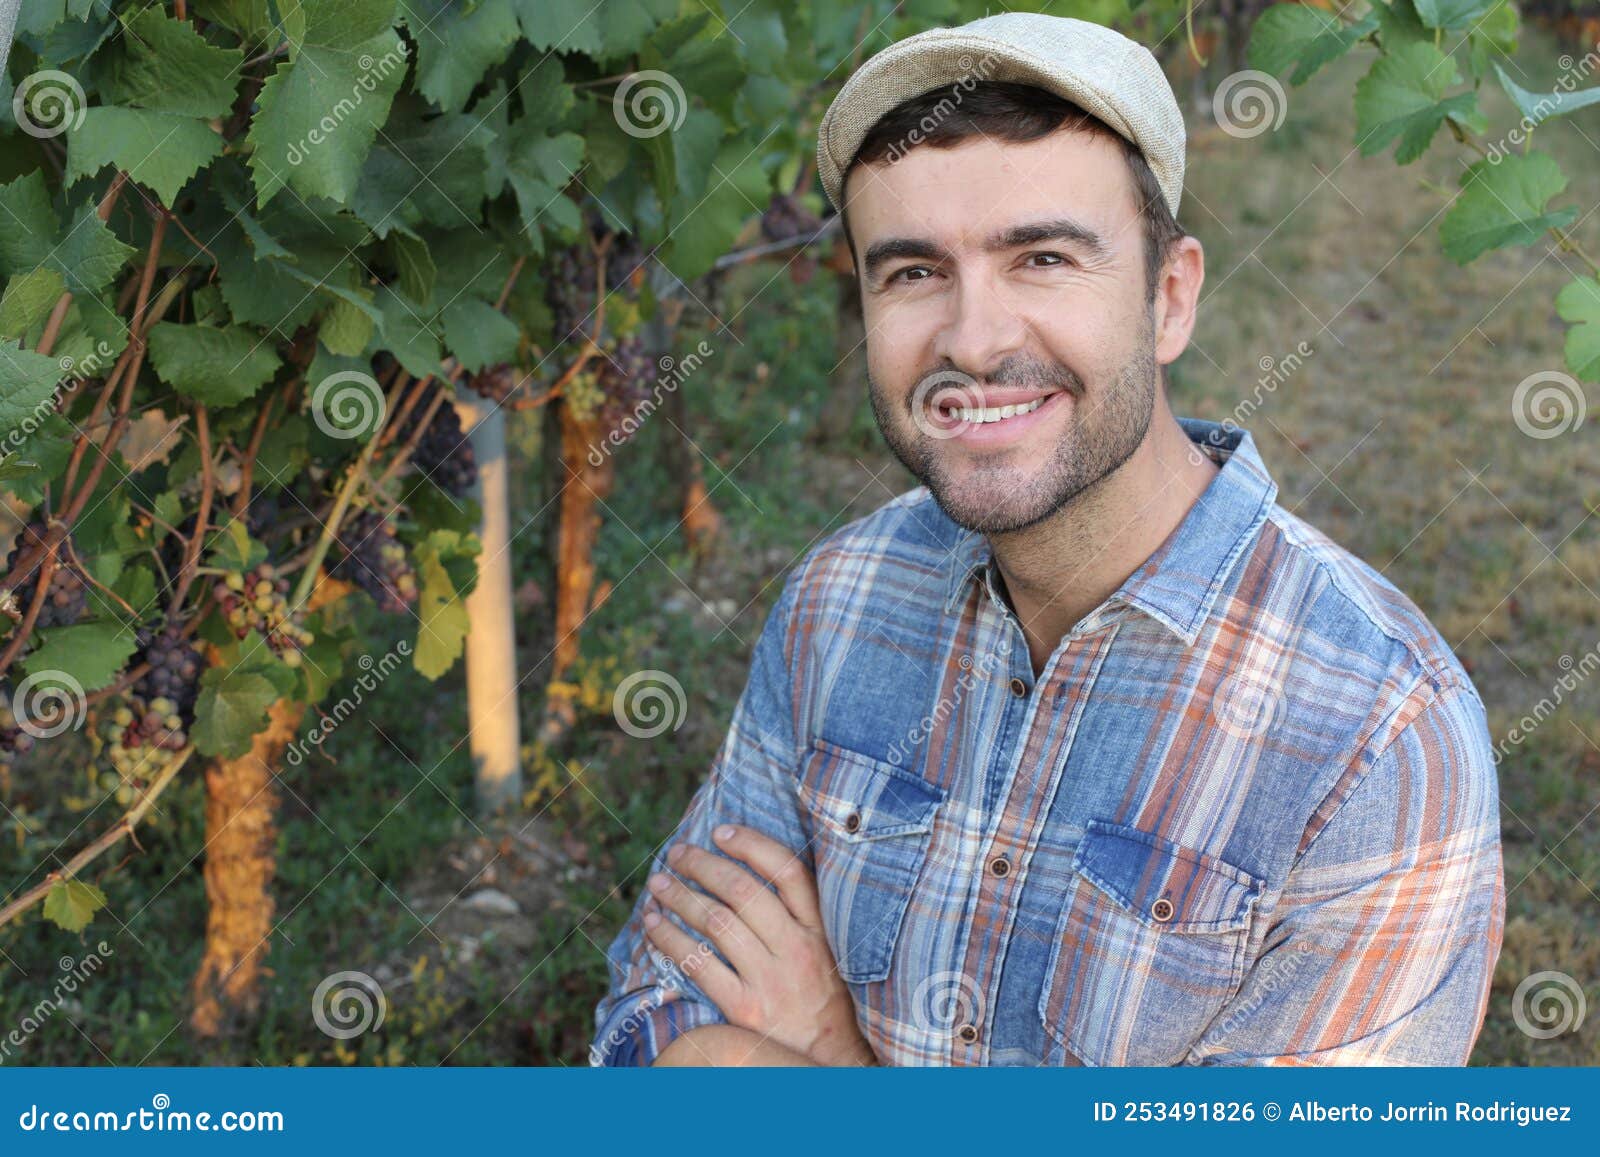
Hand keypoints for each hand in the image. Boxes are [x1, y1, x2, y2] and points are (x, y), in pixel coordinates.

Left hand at [642, 824, 877, 1066]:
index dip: (750, 843)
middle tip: (677, 853)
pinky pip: (699, 966)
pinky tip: (654, 928)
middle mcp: (798, 949)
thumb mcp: (832, 950)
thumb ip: (802, 915)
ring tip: (658, 885)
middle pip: (743, 891)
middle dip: (702, 865)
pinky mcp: (747, 1010)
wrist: (834, 1062)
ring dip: (680, 898)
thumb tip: (754, 870)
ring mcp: (771, 980)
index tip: (720, 831)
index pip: (787, 870)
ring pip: (716, 923)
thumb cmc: (830, 999)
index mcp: (822, 929)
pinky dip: (671, 942)